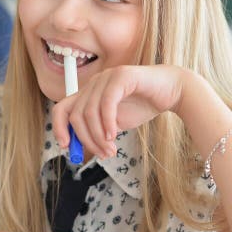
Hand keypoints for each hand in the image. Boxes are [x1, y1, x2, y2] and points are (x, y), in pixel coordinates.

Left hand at [52, 65, 185, 158]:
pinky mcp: (121, 76)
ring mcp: (105, 77)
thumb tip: (77, 148)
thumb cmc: (141, 106)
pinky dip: (107, 123)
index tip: (66, 147)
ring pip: (89, 112)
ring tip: (110, 150)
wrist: (172, 91)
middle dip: (86, 139)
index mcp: (87, 93)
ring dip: (98, 137)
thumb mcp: (112, 124)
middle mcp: (93, 83)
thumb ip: (95, 131)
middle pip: (75, 115)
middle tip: (101, 155)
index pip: (61, 109)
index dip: (59, 128)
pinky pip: (106, 103)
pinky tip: (114, 136)